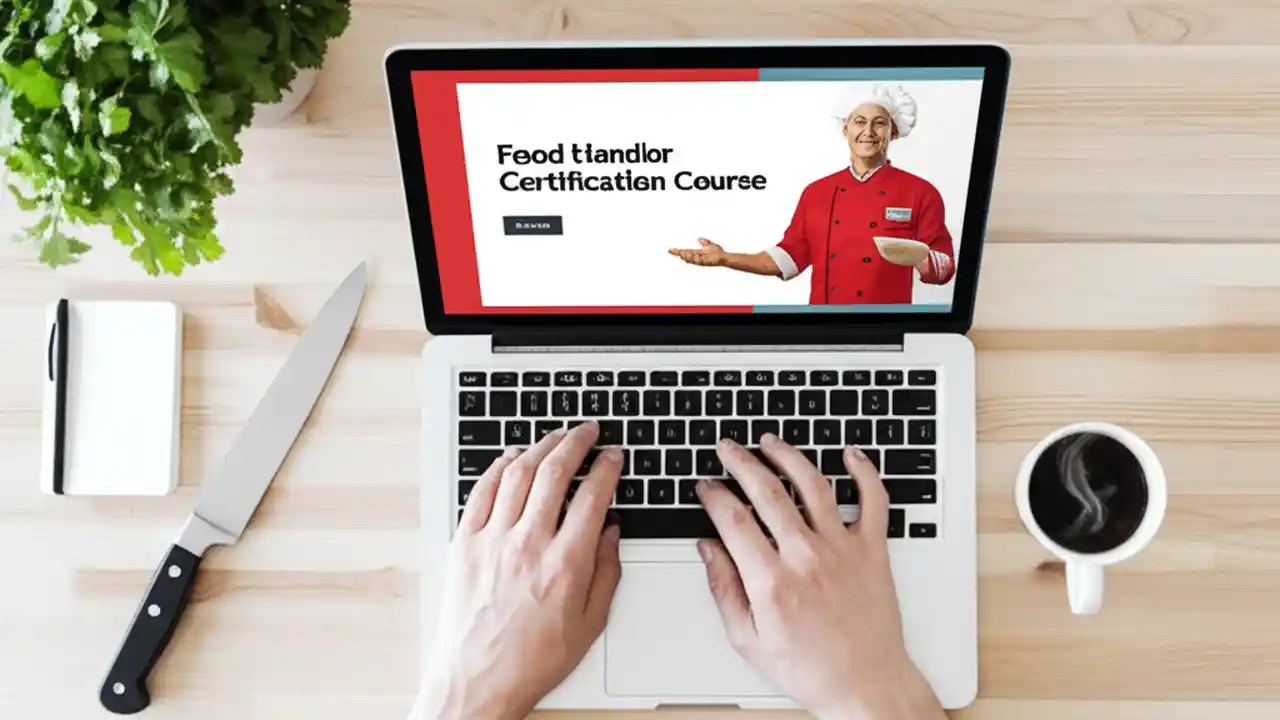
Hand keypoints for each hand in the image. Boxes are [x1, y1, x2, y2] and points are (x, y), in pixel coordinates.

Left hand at [413, 422, 622, 719]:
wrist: (479, 679)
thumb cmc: (533, 659)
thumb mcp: (590, 623)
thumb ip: (607, 572)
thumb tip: (611, 532)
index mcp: (566, 563)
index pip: (593, 496)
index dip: (607, 467)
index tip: (613, 456)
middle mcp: (528, 544)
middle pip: (555, 472)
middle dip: (576, 442)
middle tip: (588, 431)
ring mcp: (492, 540)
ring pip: (518, 473)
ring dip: (540, 447)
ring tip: (555, 437)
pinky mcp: (465, 543)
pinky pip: (482, 491)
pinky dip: (499, 467)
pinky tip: (513, 458)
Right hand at [668, 237, 726, 266]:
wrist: (724, 257)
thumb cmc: (717, 253)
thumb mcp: (709, 245)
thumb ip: (704, 242)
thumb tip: (699, 238)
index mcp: (696, 253)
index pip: (685, 251)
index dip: (678, 251)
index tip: (670, 250)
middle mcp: (697, 257)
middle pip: (685, 255)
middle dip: (678, 253)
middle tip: (672, 251)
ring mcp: (700, 260)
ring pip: (690, 259)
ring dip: (684, 256)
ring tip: (679, 253)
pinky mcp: (704, 262)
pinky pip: (696, 261)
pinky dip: (692, 259)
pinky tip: (688, 256)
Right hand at [696, 436, 944, 719]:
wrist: (865, 685)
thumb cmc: (810, 669)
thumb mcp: (748, 640)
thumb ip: (724, 589)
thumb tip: (708, 550)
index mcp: (771, 582)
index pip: (733, 520)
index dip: (714, 495)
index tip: (706, 485)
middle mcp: (806, 558)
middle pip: (768, 492)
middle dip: (742, 462)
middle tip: (729, 448)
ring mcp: (842, 550)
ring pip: (813, 485)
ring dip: (788, 456)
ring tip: (770, 442)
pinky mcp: (873, 551)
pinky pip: (872, 501)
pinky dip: (864, 473)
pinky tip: (850, 454)